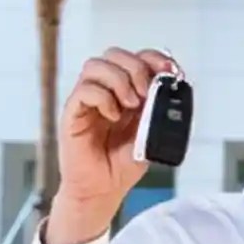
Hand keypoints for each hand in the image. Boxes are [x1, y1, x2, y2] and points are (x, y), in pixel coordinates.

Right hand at [45, 47, 172, 243]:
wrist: (104, 189)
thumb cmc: (124, 163)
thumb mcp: (151, 132)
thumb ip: (158, 108)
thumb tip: (170, 84)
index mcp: (127, 91)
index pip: (136, 57)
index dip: (153, 58)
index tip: (170, 71)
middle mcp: (106, 90)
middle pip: (114, 54)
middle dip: (136, 67)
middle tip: (146, 93)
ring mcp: (88, 100)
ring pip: (96, 65)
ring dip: (119, 80)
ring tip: (131, 105)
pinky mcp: (73, 113)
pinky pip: (84, 90)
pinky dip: (103, 99)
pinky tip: (113, 117)